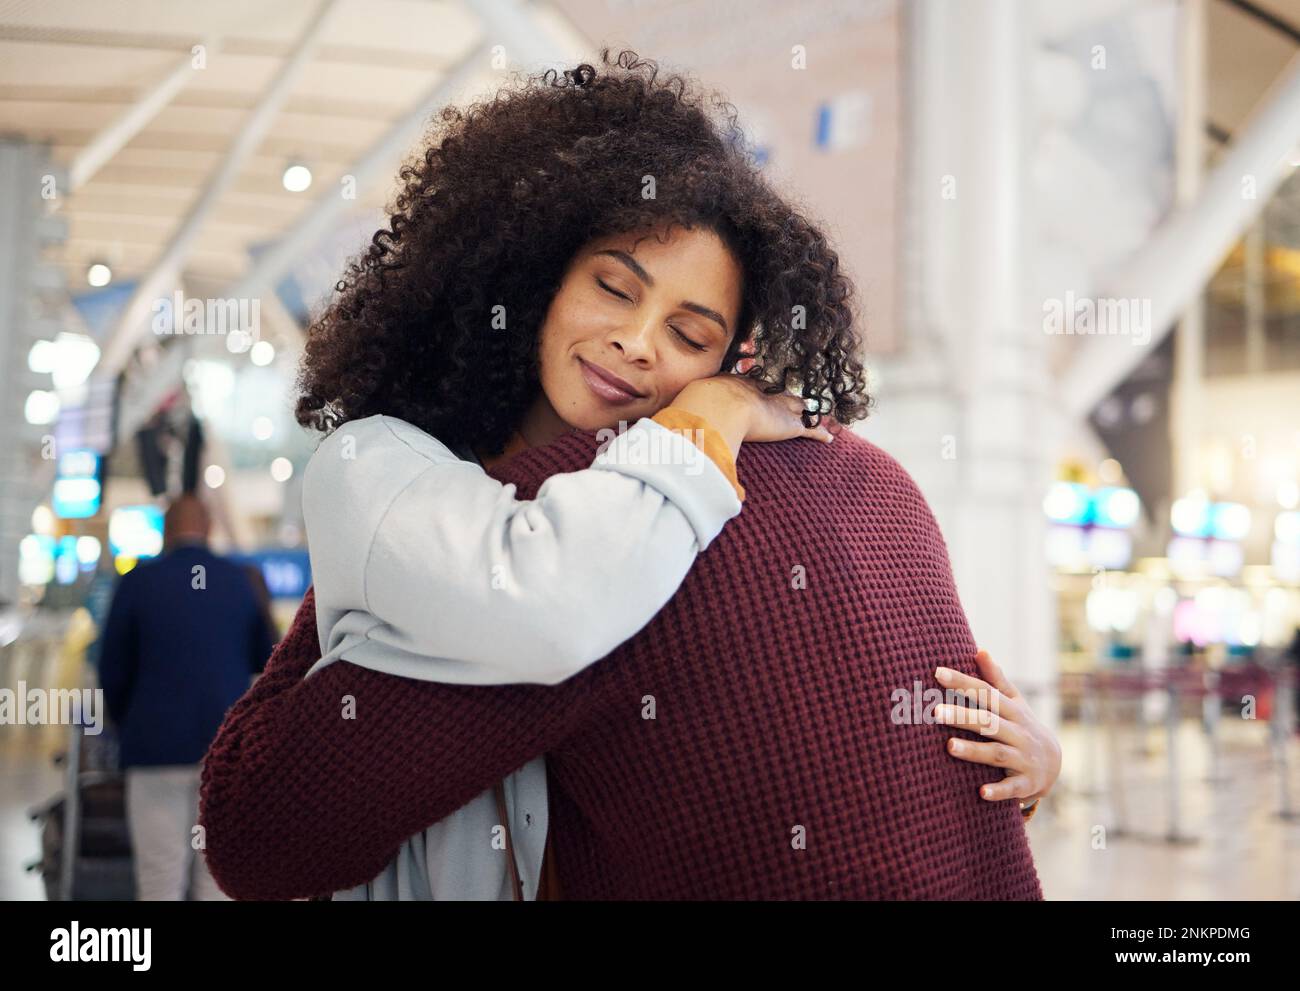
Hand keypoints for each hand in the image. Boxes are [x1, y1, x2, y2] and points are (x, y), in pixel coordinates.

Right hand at [671, 374, 834, 457]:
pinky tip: (830, 438)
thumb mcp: (686, 411)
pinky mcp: (788, 425)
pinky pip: (810, 428)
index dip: (757, 388)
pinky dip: (820, 432)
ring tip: (822, 413)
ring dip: (809, 412)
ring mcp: (776, 408)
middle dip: (786, 396)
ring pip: (799, 408)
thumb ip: (679, 425)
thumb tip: (659, 444)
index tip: (760, 384)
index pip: (750, 387)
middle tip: (794, 398)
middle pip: (778, 394)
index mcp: (735, 386)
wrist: (717, 406)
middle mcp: (759, 393)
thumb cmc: (697, 407)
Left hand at [932, 649, 1060, 806]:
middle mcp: (1018, 733)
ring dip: (974, 751)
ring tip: (948, 746)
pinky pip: (1012, 788)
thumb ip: (996, 679)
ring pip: (997, 753)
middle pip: (989, 722)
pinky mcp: (1026, 783)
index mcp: (1012, 711)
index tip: (937, 672)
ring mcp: (1023, 758)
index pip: (986, 693)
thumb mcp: (1014, 702)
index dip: (962, 682)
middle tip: (935, 711)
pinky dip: (998, 790)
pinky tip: (981, 792)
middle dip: (963, 716)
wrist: (1055, 764)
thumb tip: (980, 650)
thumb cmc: (1022, 726)